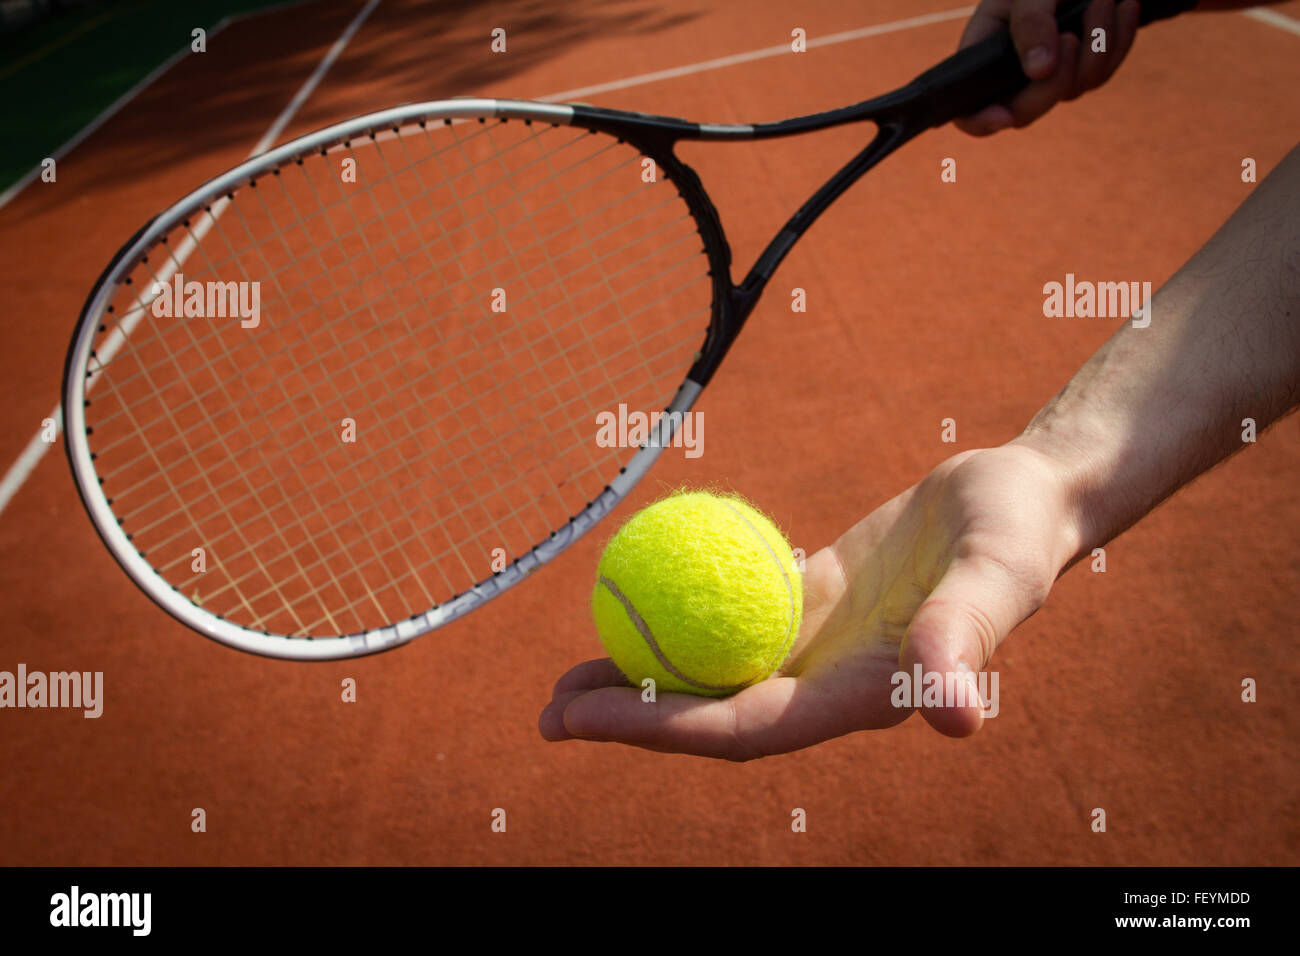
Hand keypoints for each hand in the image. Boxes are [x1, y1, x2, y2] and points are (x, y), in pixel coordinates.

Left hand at [539, 443, 1082, 758]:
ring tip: (567, 676)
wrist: (1026, 496)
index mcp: (863, 696)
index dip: (662, 731)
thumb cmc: (1019, 530)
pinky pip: (733, 614)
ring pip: (715, 671)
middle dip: (632, 722)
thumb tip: (954, 719)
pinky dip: (683, 616)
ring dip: (645, 677)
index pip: (745, 729)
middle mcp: (830, 683)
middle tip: (548, 712)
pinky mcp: (811, 602)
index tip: (584, 720)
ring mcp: (818, 647)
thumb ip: (967, 636)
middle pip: (713, 714)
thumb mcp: (997, 572)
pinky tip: (638, 599)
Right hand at [954, 0, 1140, 134]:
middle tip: (1070, 35)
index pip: (968, 111)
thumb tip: (1040, 71)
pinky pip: (1102, 74)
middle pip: (1026, 112)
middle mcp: (1011, 77)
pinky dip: (1117, 40)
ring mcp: (1048, 79)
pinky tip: (1124, 7)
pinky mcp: (1082, 72)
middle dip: (1056, 78)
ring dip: (1095, 44)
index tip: (1003, 115)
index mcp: (982, 57)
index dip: (981, 121)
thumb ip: (1030, 23)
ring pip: (1073, 90)